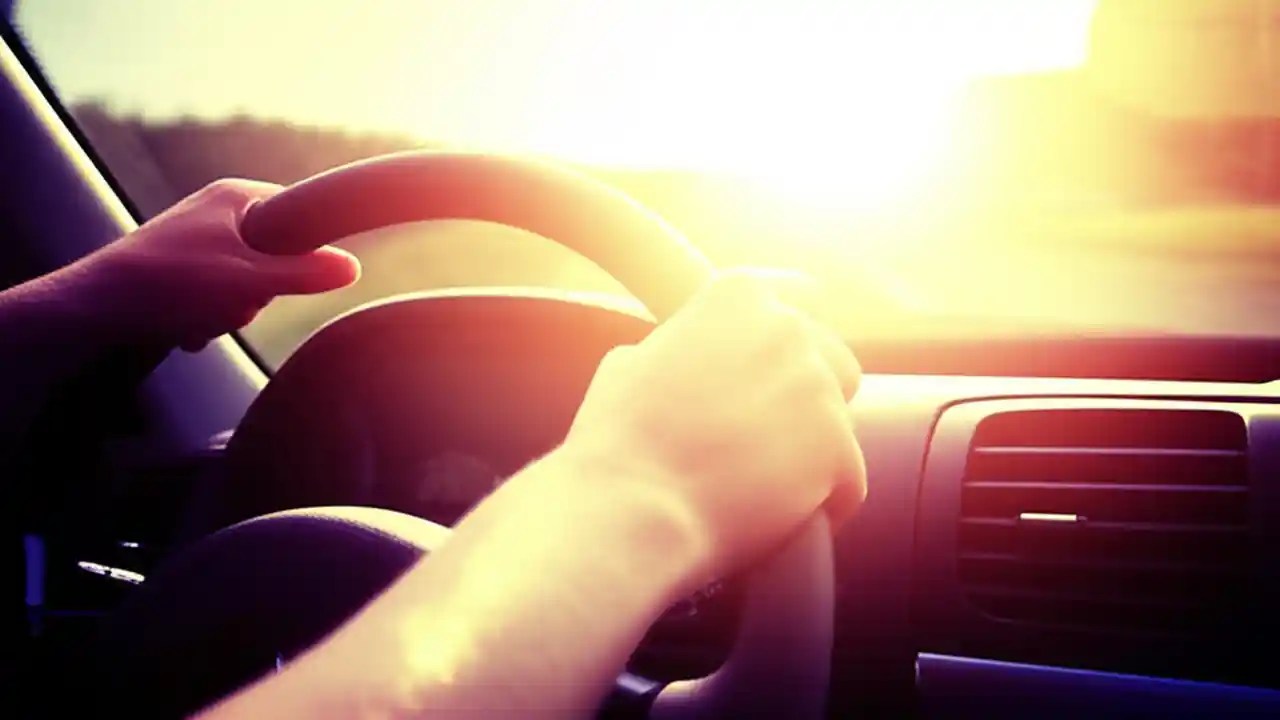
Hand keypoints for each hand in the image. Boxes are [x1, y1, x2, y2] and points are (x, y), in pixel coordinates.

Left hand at [67, 179, 359, 350]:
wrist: (93, 309)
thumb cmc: (168, 284)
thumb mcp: (250, 281)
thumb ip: (306, 274)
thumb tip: (352, 267)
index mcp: (236, 196)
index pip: (301, 216)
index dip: (303, 255)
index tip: (289, 279)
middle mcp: (217, 211)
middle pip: (274, 259)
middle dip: (257, 293)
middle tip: (233, 301)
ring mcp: (197, 240)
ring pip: (245, 283)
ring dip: (229, 311)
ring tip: (201, 316)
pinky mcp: (180, 269)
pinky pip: (216, 295)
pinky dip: (206, 316)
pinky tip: (185, 326)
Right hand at [563, 270, 865, 585]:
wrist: (634, 505)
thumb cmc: (619, 438)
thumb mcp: (634, 360)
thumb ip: (681, 344)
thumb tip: (687, 355)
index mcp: (739, 295)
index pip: (800, 298)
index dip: (789, 345)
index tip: (777, 373)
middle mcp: (789, 328)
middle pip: (834, 361)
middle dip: (810, 397)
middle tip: (767, 438)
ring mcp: (818, 387)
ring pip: (841, 423)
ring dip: (815, 451)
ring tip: (767, 487)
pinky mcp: (837, 448)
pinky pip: (849, 478)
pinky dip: (825, 502)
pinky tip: (787, 520)